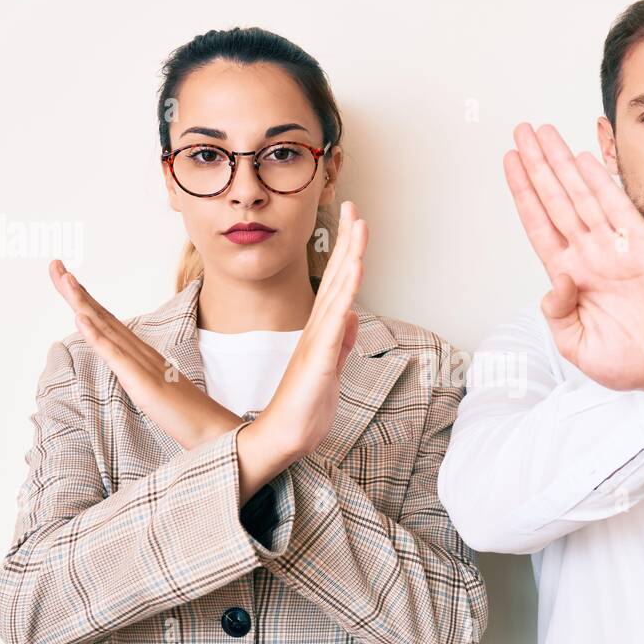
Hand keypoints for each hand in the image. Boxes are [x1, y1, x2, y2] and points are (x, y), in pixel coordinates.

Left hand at [48, 260, 239, 449]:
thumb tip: (128, 370)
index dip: (85, 299)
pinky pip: (115, 355)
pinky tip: (81, 318)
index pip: (107, 322)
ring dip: (82, 302)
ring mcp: (142, 365)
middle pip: (102, 316)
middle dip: (75, 290)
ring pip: (107, 328)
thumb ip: (141, 377)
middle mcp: (141, 352)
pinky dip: (96, 335)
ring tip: (64, 278)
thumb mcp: (155, 391)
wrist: (213, 430)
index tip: (66, 278)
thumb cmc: (187, 414)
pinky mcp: (143, 381)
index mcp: (141, 355)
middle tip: (55, 264)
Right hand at [257, 200, 365, 458]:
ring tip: (358, 225)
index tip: (354, 223)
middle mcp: (318, 328)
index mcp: (322, 331)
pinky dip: (346, 293)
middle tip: (352, 206)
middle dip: (346, 241)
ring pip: (336, 290)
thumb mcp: (332, 369)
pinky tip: (354, 270)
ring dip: (348, 256)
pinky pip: (335, 319)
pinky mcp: (320, 356)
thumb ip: (341, 342)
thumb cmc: (306, 406)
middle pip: (335, 276)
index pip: (336, 283)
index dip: (346, 253)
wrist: (286, 437)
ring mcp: (317, 340)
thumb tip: (351, 315)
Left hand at [504, 123, 643, 398]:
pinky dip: (600, 183)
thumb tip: (554, 280)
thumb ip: (557, 314)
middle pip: (556, 200)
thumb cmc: (628, 361)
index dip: (523, 193)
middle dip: (538, 165)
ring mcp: (616, 248)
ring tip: (544, 134)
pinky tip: (583, 160)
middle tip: (522, 131)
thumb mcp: (576, 346)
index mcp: (571, 276)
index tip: (509, 162)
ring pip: (582, 196)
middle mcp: (590, 255)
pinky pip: (617, 209)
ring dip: (562, 164)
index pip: (540, 225)